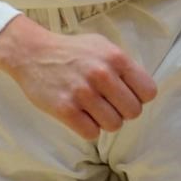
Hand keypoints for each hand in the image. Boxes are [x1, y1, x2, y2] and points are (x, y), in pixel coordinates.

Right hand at [0, 15, 158, 139]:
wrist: (32, 53)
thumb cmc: (72, 51)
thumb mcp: (102, 46)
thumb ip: (124, 66)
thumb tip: (142, 91)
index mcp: (115, 58)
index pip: (148, 92)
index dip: (139, 97)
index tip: (126, 95)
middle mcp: (102, 74)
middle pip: (133, 112)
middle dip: (122, 111)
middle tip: (108, 104)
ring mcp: (83, 93)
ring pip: (114, 125)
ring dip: (105, 121)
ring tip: (93, 109)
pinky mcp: (65, 109)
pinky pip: (92, 133)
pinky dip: (88, 128)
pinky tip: (81, 116)